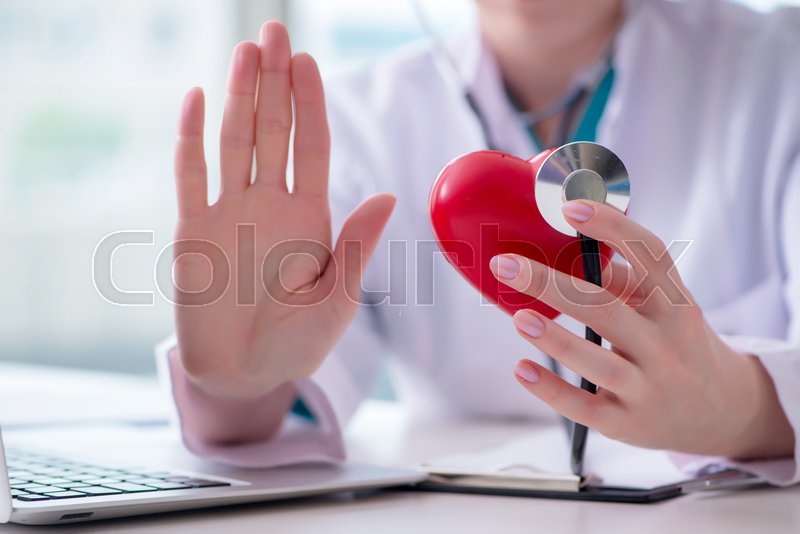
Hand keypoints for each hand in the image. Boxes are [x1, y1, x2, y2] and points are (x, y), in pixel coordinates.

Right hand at [173, 22, 394, 401]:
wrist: (244, 374)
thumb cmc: (297, 345)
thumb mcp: (335, 300)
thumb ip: (355, 246)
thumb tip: (387, 194)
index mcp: (310, 217)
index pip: (312, 147)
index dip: (311, 105)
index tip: (310, 63)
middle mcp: (270, 204)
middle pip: (274, 131)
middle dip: (276, 82)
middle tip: (276, 31)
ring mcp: (230, 212)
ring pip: (235, 142)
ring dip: (240, 96)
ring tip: (246, 51)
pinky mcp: (193, 230)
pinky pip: (190, 175)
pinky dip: (191, 139)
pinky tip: (198, 99)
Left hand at [489, 200, 793, 458]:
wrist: (721, 412)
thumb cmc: (676, 342)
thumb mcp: (666, 307)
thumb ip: (623, 281)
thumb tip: (561, 246)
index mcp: (676, 304)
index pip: (650, 255)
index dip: (612, 227)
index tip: (569, 207)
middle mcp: (666, 344)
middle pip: (606, 307)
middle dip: (551, 284)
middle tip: (505, 264)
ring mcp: (648, 387)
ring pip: (596, 361)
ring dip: (554, 339)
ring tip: (518, 317)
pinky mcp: (626, 423)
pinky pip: (583, 406)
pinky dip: (550, 390)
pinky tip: (521, 369)